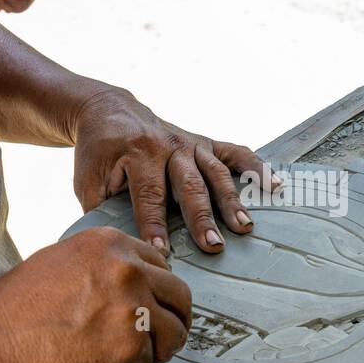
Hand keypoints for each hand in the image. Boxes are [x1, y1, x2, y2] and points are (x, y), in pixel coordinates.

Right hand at [0, 227, 191, 362]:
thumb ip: (104, 267)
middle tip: (156, 340)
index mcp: (110, 243)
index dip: (157, 291)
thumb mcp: (61, 264)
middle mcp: (128, 270)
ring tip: (121, 361)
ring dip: (156, 351)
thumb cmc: (13, 313)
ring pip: (174, 334)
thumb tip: (141, 281)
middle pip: (180, 296)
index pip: (162, 264)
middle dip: (172, 320)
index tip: (150, 308)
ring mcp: (133, 309)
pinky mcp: (131, 349)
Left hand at [71, 89, 275, 253]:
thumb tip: (119, 245)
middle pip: (188, 186)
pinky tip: (275, 186)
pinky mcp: (206, 142)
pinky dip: (257, 168)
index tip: (163, 252)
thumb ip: (103, 209)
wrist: (110, 110)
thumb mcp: (89, 179)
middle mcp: (169, 146)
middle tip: (213, 246)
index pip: (149, 197)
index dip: (155, 226)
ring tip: (244, 226)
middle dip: (201, 218)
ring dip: (231, 201)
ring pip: (215, 174)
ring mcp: (191, 143)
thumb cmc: (99, 152)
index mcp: (137, 153)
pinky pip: (236, 153)